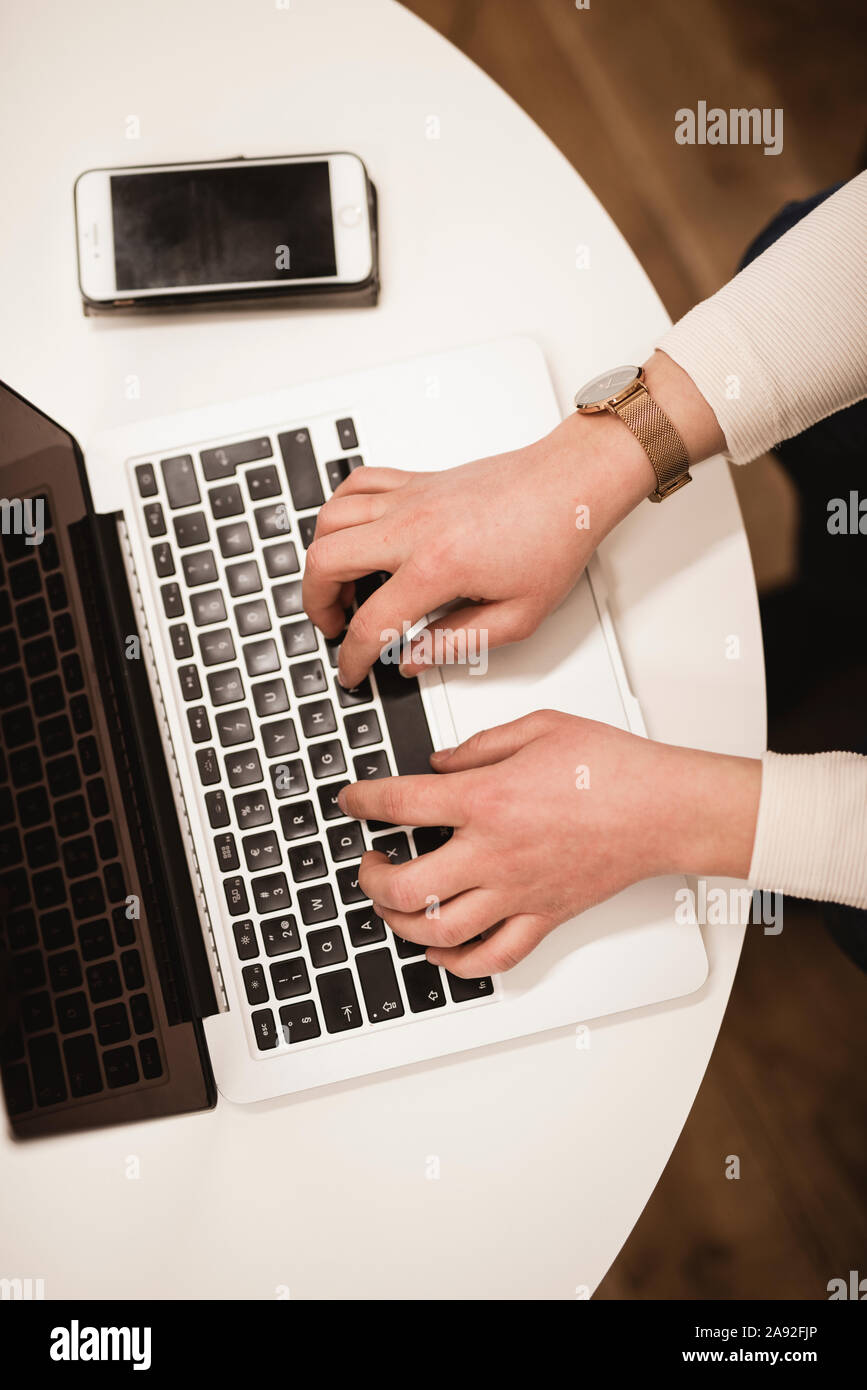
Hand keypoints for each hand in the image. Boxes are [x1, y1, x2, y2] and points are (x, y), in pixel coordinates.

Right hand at [303, 409, 655, 688]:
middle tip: (332, 626)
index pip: (371, 623)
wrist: (572, 482)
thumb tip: (413, 660)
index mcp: (438, 567)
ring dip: (320, 557)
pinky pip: (354, 485)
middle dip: (315, 603)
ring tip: (338, 586)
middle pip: (325, 561)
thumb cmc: (555, 538)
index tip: (352, 670)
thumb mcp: (519, 616)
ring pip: (329, 519)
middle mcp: (413, 526)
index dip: (352, 657)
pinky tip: (351, 534)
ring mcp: (410, 498)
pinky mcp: (416, 480)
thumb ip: (457, 643)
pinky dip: (338, 510)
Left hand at [340, 710, 760, 976]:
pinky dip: (457, 964)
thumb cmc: (612, 767)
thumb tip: (439, 763)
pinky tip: (439, 952)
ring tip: (392, 905)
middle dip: (370, 879)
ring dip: (400, 923)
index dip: (361, 802)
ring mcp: (516, 893)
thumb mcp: (537, 728)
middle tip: (369, 863)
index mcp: (485, 800)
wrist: (663, 808)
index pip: (398, 805)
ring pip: (437, 931)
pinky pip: (492, 958)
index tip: (351, 801)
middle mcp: (493, 854)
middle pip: (403, 887)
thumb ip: (477, 746)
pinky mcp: (543, 917)